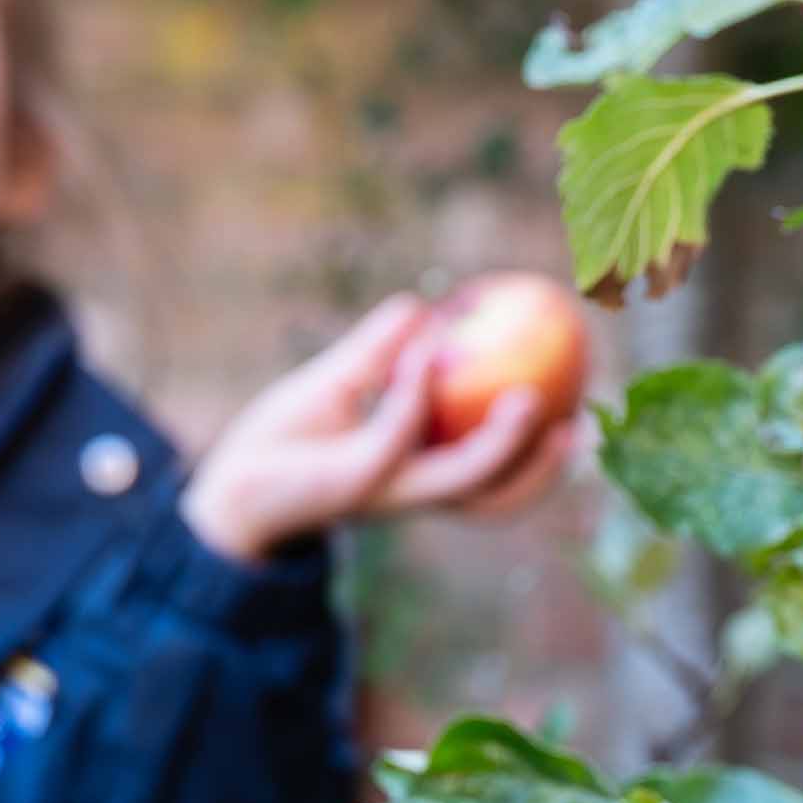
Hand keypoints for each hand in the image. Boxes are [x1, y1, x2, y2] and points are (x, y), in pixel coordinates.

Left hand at [178, 294, 588, 564]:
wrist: (224, 483)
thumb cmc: (282, 439)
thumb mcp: (336, 385)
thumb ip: (378, 351)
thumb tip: (421, 305)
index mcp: (418, 474)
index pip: (494, 480)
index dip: (540, 461)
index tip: (578, 417)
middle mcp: (409, 492)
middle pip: (493, 498)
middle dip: (541, 471)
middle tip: (576, 424)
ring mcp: (383, 490)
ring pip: (458, 480)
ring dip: (499, 444)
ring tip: (532, 396)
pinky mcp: (349, 482)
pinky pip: (394, 436)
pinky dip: (415, 393)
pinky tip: (427, 348)